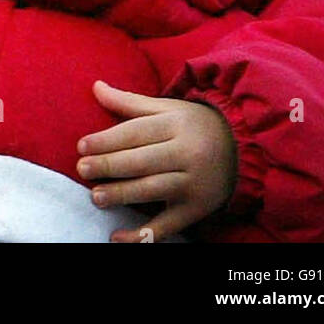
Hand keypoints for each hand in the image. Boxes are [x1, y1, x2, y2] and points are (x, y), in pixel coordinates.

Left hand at [76, 81, 237, 241]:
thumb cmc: (194, 125)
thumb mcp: (167, 108)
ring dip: (122, 195)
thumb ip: (130, 102)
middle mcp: (186, 153)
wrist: (242, 147)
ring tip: (96, 197)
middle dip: (110, 166)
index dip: (108, 140)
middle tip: (82, 169)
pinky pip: (167, 225)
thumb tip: (95, 87)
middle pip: (143, 161)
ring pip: (153, 190)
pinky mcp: (195, 209)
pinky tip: (117, 236)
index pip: (137, 132)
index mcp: (176, 124)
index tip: (81, 146)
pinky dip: (142, 235)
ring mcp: (192, 184)